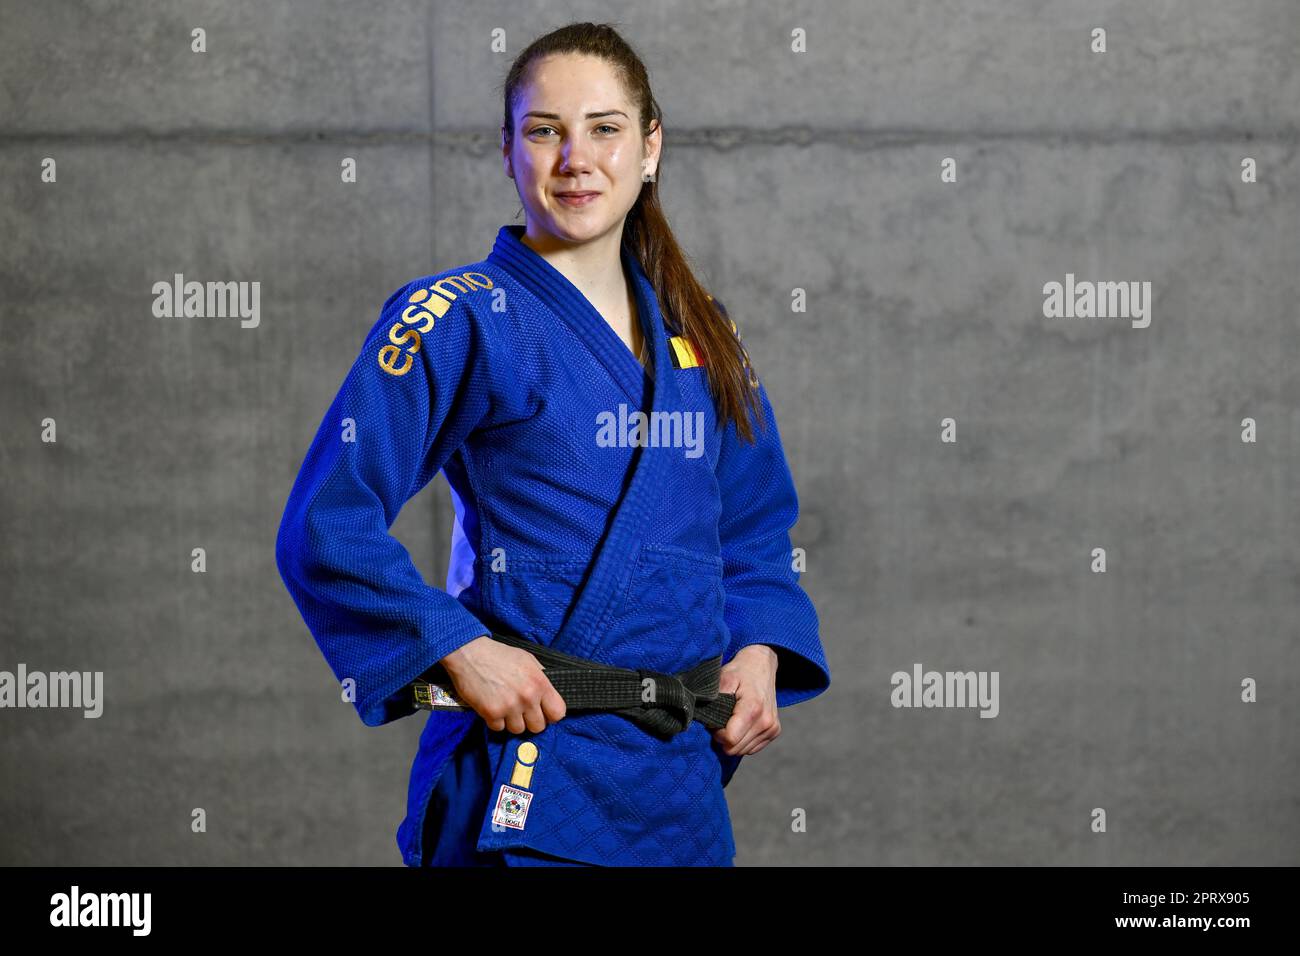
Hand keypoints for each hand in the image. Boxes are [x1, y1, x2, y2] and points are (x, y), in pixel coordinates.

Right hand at [440, 636, 566, 733]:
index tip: (544, 713)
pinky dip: (495, 721)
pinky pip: (499, 728)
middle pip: (538, 727)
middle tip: (522, 712)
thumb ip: (540, 678)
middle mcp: (527, 697)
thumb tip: (548, 695)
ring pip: (518, 730)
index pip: (558, 713)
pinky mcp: (491, 713)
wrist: (470, 653)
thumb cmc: (499, 655)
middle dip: (530, 721)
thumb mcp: (528, 660)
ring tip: (505, 707)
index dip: (551, 715)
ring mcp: (509, 706)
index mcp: (539, 683)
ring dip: (512, 722)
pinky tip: (492, 706)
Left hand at [710, 644, 779, 755]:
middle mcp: (766, 722)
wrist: (761, 664)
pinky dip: (743, 740)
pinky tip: (741, 724)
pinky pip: (752, 748)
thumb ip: (715, 702)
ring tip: (732, 719)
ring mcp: (772, 728)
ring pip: (743, 751)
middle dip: (723, 737)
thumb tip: (707, 723)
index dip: (717, 733)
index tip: (715, 719)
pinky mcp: (774, 731)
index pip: (730, 739)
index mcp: (753, 708)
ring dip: (733, 739)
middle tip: (722, 718)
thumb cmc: (740, 671)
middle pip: (735, 749)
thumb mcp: (723, 679)